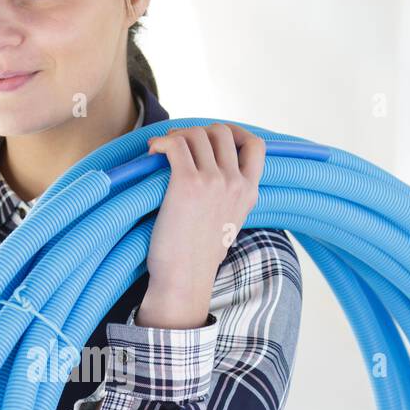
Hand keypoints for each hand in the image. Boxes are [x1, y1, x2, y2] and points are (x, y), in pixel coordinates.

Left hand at [144, 123, 264, 302]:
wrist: (185, 278)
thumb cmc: (197, 255)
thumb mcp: (228, 222)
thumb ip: (228, 196)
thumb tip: (208, 170)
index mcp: (250, 192)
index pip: (256, 144)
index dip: (234, 132)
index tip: (212, 139)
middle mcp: (235, 182)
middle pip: (222, 131)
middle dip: (198, 131)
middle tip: (178, 145)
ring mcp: (214, 181)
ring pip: (197, 134)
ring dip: (177, 136)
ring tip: (161, 150)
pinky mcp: (187, 183)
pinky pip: (176, 145)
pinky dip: (162, 143)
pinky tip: (152, 153)